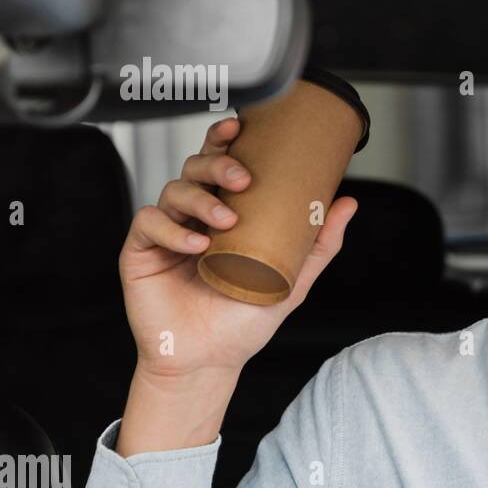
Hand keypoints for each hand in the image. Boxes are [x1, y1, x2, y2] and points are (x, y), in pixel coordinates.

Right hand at [119, 115, 357, 381]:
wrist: (210, 360)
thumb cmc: (243, 321)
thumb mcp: (293, 279)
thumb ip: (320, 243)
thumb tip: (347, 203)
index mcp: (224, 214)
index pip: (220, 165)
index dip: (225, 140)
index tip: (241, 127)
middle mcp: (194, 216)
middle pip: (196, 168)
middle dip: (217, 162)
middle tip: (242, 179)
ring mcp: (166, 232)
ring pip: (173, 190)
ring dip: (201, 198)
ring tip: (225, 220)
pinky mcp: (140, 252)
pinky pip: (149, 223)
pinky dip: (172, 228)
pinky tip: (194, 244)